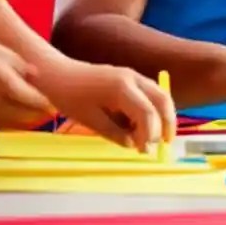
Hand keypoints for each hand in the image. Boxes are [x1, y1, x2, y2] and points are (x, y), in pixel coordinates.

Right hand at [0, 42, 53, 130]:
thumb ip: (20, 64)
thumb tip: (38, 76)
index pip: (26, 96)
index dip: (43, 103)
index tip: (56, 105)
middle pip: (19, 113)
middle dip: (38, 116)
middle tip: (53, 114)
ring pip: (7, 122)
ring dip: (26, 123)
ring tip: (41, 120)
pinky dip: (10, 125)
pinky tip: (21, 123)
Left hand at [33, 59, 176, 151]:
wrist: (57, 73)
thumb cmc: (69, 96)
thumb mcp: (90, 120)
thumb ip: (115, 133)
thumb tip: (134, 145)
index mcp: (121, 88)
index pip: (147, 113)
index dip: (150, 134)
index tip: (145, 151)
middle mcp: (133, 78)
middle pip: (162, 100)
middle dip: (168, 122)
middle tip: (165, 144)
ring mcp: (133, 75)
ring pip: (160, 94)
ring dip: (163, 115)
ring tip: (158, 136)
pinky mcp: (129, 77)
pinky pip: (150, 93)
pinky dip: (153, 109)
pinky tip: (143, 125)